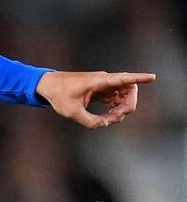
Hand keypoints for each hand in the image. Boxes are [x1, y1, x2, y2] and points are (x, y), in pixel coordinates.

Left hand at [36, 70, 155, 128]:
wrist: (48, 86)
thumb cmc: (59, 96)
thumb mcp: (72, 112)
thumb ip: (90, 121)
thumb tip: (105, 124)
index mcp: (99, 81)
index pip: (124, 78)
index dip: (140, 78)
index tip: (152, 78)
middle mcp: (104, 80)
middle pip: (129, 88)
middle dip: (129, 104)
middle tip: (117, 117)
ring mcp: (103, 85)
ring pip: (123, 94)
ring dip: (122, 107)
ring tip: (109, 118)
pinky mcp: (99, 90)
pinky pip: (114, 97)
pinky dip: (115, 107)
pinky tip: (109, 116)